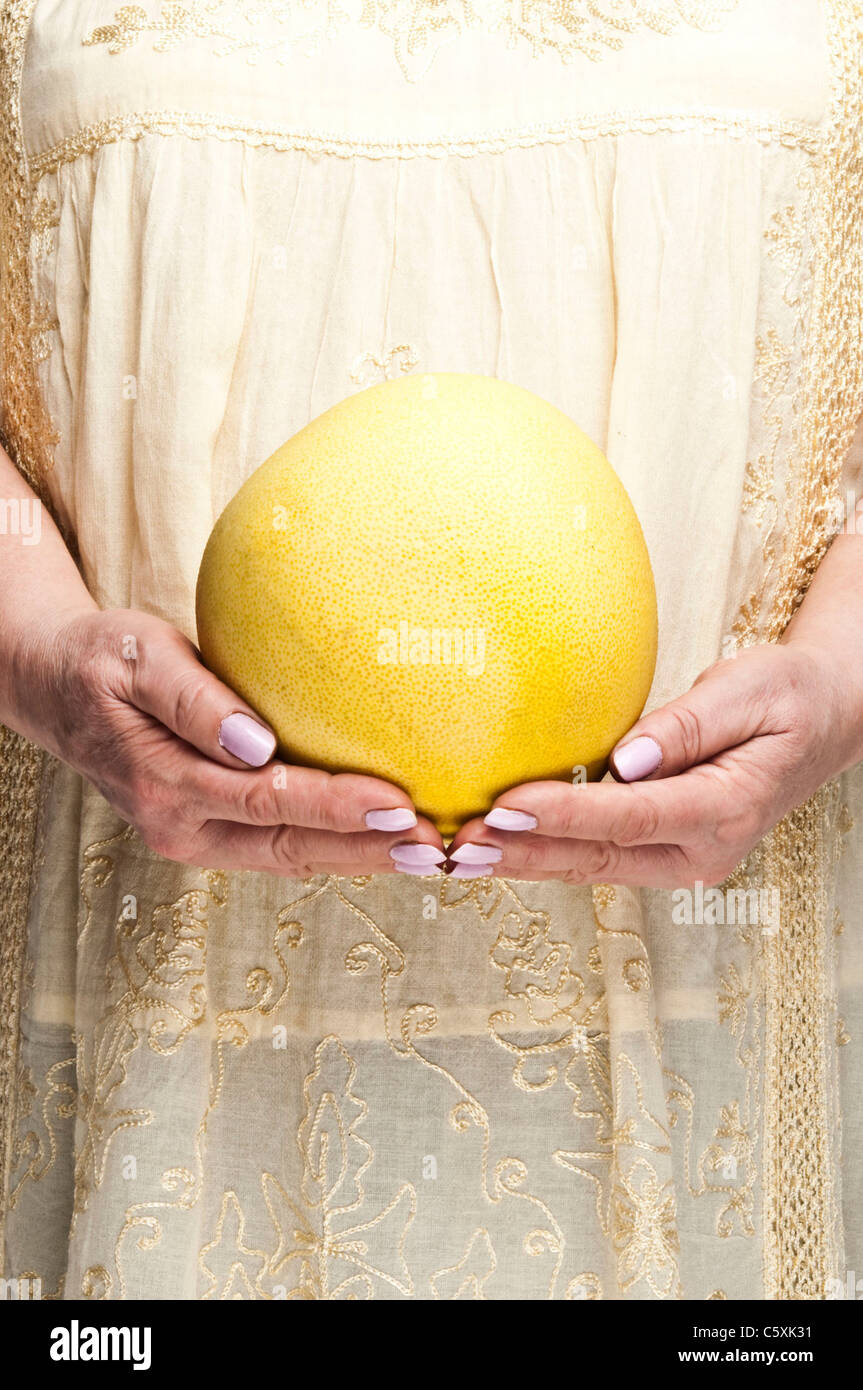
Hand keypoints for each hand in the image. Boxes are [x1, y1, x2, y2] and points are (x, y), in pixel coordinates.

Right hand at [9, 607, 444, 875]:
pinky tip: (381, 838)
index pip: (266, 801)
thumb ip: (193, 700)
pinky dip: (332, 845)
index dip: (335, 807)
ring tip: (423, 855)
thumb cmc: (103, 660)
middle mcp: (180, 826)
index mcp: (165, 784)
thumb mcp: (138, 659)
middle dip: (364, 852)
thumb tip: (254, 743)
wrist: (57, 689)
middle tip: (432, 850)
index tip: (398, 804)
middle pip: (288, 849)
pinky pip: (278, 844)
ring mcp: (195, 836)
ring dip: (357, 858)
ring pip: (288, 858)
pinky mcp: (210, 830)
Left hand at [447, 642, 862, 885]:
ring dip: (527, 861)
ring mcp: (684, 860)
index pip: (629, 816)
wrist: (823, 723)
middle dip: (525, 854)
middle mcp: (703, 851)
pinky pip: (599, 857)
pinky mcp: (665, 852)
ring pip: (592, 866)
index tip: (506, 806)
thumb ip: (688, 725)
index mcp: (726, 809)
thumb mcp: (749, 692)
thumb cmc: (788, 698)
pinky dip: (547, 854)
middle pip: (599, 857)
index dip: (563, 813)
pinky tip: (501, 848)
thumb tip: (627, 758)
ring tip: (462, 855)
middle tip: (462, 846)